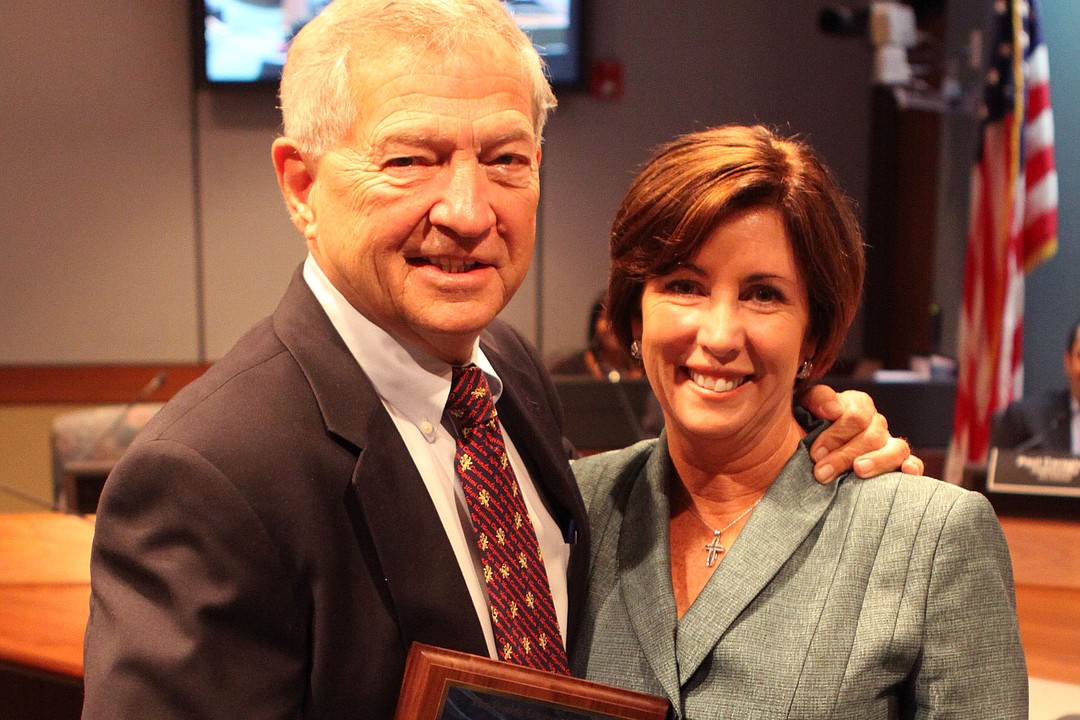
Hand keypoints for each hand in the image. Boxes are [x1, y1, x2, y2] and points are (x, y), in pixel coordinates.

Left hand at [799, 384, 924, 482]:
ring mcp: (889, 443)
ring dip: (877, 461)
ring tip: (859, 470)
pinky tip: (907, 472)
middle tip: (822, 472)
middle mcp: (877, 423)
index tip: (815, 453)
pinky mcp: (897, 464)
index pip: (855, 416)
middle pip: (872, 436)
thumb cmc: (807, 427)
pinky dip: (913, 467)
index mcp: (858, 404)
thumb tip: (834, 409)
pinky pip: (913, 463)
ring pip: (896, 449)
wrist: (808, 451)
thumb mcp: (806, 406)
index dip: (835, 435)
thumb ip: (818, 399)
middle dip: (844, 455)